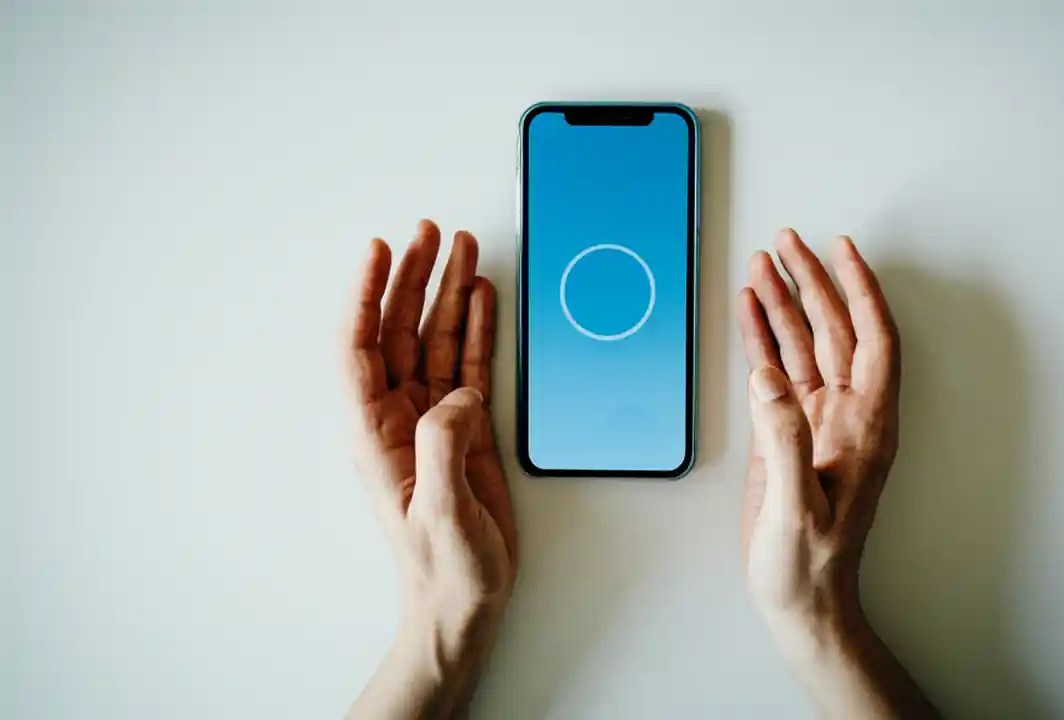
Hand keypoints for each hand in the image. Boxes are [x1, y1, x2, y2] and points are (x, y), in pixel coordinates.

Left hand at [344, 220, 515, 719]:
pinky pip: (468, 366)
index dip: (366, 295)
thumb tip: (458, 395)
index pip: (360, 347)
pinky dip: (475, 329)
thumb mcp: (438, 511)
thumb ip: (443, 445)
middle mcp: (399, 417)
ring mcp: (434, 419)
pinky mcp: (466, 429)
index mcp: (376, 432)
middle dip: (412, 278)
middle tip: (430, 233)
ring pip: (436, 340)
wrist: (462, 602)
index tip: (379, 249)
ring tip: (463, 251)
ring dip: (448, 295)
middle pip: (400, 330)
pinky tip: (482, 300)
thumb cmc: (441, 568)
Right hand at [737, 229, 933, 717]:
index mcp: (865, 428)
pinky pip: (779, 372)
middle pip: (834, 331)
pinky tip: (751, 312)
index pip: (873, 340)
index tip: (841, 250)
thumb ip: (784, 442)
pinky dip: (765, 338)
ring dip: (784, 304)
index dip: (859, 291)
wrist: (802, 600)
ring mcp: (817, 422)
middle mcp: (847, 417)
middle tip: (788, 242)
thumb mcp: (797, 509)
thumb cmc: (810, 566)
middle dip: (813, 283)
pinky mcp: (789, 433)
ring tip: (761, 265)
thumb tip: (769, 378)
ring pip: (803, 345)